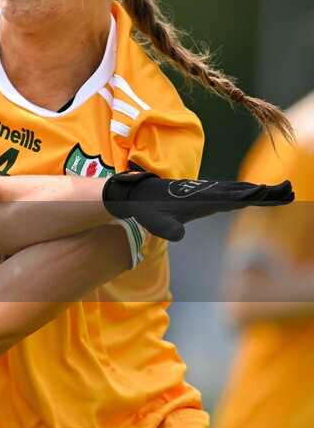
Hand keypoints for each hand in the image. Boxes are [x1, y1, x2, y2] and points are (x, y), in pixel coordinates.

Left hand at [103, 171, 293, 240]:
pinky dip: (249, 191)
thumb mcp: (155, 223)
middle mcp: (207, 193)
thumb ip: (166, 229)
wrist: (137, 194)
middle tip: (290, 190)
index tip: (267, 192)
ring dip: (262, 190)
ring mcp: (207, 192)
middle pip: (242, 191)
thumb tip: (178, 237)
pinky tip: (258, 193)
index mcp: (201, 199)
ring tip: (284, 191)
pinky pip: (232, 192)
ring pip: (240, 190)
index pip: (230, 198)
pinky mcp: (205, 194)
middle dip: (266, 192)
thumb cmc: (146, 209)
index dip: (249, 195)